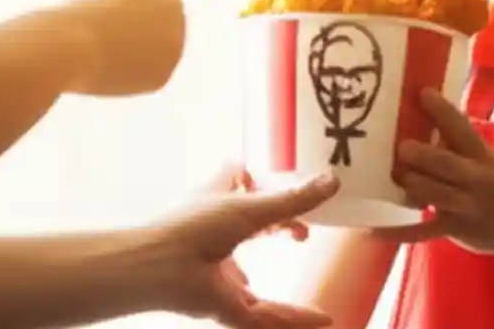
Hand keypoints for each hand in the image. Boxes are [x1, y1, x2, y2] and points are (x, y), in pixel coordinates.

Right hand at [56, 0, 252, 95]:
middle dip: (136, 36)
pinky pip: (147, 74)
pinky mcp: (166, 70)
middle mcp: (174, 8)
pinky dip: (127, 76)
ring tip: (102, 49)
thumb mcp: (105, 0)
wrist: (68, 45)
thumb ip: (136, 13)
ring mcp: (175, 40)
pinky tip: (110, 68)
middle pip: (161, 28)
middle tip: (103, 35)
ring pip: (151, 54)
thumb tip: (144, 46)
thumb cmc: (73, 18)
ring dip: (128, 56)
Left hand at [152, 167, 339, 327]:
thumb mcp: (250, 207)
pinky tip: (322, 319)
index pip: (239, 186)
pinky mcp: (229, 306)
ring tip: (314, 295)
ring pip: (259, 284)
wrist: (160, 268)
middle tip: (302, 231)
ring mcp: (223, 276)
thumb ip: (292, 199)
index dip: (258, 180)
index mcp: (218, 206)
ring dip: (286, 290)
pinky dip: (294, 318)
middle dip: (279, 230)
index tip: (281, 178)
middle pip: (254, 233)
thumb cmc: (194, 226)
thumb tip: (332, 181)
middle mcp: (219, 239)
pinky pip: (267, 316)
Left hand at [373, 89, 493, 256]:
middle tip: (400, 147)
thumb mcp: (487, 160)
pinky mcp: (457, 230)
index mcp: (481, 155)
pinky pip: (425, 231)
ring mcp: (466, 206)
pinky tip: (376, 229)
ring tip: (392, 177)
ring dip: (413, 185)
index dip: (442, 110)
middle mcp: (475, 178)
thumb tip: (421, 121)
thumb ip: (458, 146)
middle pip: (446, 163)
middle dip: (422, 155)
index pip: (462, 128)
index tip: (423, 92)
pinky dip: (400, 232)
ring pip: (435, 195)